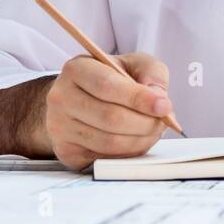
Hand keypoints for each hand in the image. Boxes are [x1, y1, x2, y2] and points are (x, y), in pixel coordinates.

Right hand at [44, 52, 174, 170]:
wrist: (80, 99)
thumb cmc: (112, 80)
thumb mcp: (134, 64)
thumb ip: (151, 74)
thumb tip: (159, 101)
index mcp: (76, 69)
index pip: (107, 86)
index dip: (139, 98)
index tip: (164, 106)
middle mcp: (61, 98)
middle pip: (110, 118)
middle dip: (145, 123)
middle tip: (163, 123)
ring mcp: (59, 127)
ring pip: (109, 142)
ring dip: (140, 140)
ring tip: (152, 131)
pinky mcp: (66, 151)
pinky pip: (104, 158)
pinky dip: (127, 153)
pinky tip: (135, 141)